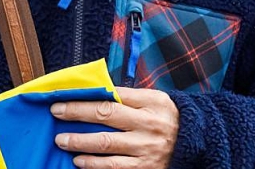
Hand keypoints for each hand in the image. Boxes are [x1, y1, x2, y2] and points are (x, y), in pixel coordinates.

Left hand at [51, 87, 178, 168]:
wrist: (198, 144)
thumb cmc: (169, 118)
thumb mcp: (156, 100)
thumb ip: (129, 97)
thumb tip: (96, 93)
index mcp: (151, 102)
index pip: (114, 95)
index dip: (87, 95)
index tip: (65, 95)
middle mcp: (149, 124)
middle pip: (106, 115)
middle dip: (77, 113)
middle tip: (57, 112)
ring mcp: (146, 148)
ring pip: (106, 144)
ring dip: (80, 141)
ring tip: (61, 139)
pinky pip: (114, 167)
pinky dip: (94, 164)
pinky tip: (79, 161)